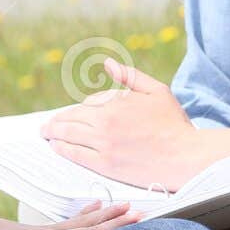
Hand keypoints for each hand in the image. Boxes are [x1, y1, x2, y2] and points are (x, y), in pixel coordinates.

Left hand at [42, 59, 214, 190]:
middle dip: (56, 121)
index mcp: (115, 104)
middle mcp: (105, 123)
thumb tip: (107, 64)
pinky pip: (76, 155)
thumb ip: (129, 76)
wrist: (183, 156)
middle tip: (46, 125)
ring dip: (53, 133)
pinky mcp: (105, 165)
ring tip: (46, 134)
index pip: (88, 103)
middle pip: (71, 119)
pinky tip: (56, 147)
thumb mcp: (156, 90)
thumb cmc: (173, 122)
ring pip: (69, 136)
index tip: (76, 113)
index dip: (82, 109)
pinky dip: (62, 149)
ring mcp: (103, 145)